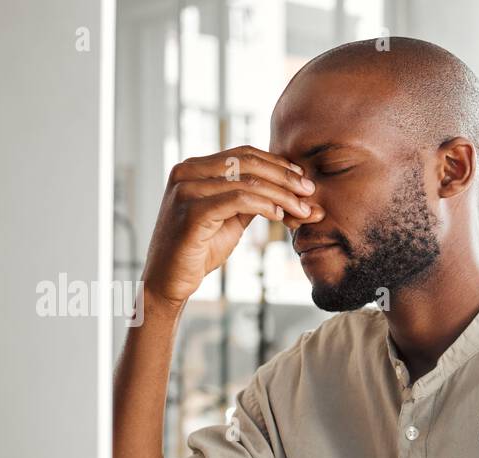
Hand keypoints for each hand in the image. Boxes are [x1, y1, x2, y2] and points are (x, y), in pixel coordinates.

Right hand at [140, 146, 316, 311]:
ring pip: (246, 181)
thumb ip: (249, 199)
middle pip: (247, 162)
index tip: (303, 179)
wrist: (168, 280)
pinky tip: (280, 216)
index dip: (277, 164)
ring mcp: (187, 190)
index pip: (244, 155)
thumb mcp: (229, 218)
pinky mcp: (191, 212)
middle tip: (310, 191)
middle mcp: (187, 172)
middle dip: (285, 177)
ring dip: (281, 195)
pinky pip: (237, 201)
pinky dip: (263, 205)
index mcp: (194, 167)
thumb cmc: (198, 250)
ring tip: (303, 209)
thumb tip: (287, 189)